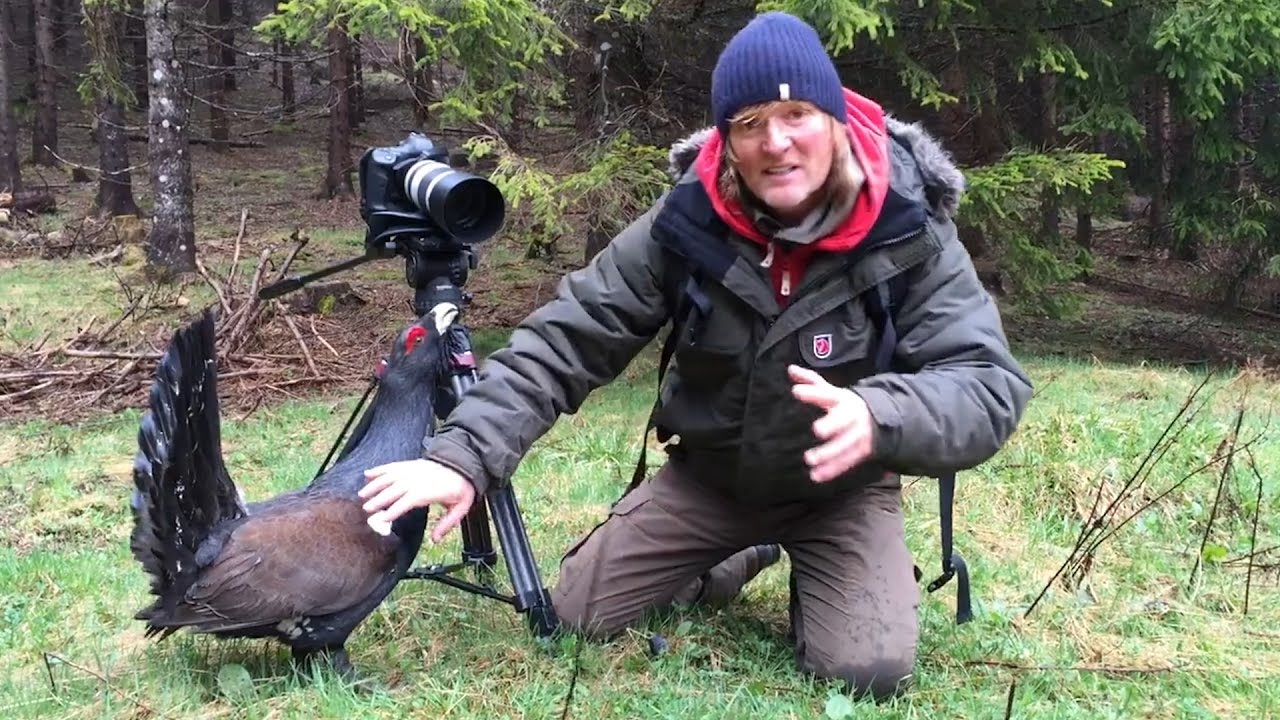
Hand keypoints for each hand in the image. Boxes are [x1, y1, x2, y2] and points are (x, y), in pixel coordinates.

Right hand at [359, 459, 475, 543]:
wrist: (464, 462)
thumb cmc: (461, 487)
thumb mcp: (461, 507)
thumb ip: (447, 524)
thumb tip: (435, 540)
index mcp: (430, 490)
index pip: (409, 500)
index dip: (396, 508)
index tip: (383, 518)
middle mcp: (419, 479)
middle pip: (395, 489)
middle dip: (380, 498)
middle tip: (366, 509)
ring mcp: (413, 470)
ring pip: (390, 477)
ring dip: (374, 485)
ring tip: (361, 495)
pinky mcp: (410, 464)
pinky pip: (392, 466)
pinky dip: (378, 470)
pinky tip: (367, 475)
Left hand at [788, 364, 874, 482]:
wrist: (880, 419)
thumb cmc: (844, 405)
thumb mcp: (830, 391)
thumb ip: (810, 381)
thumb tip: (790, 369)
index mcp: (842, 399)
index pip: (826, 394)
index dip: (812, 393)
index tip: (796, 391)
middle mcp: (852, 416)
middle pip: (843, 420)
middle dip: (832, 424)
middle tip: (817, 430)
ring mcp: (859, 434)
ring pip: (845, 444)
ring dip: (829, 454)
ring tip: (809, 460)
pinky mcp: (862, 451)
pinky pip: (847, 461)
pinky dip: (832, 470)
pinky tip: (816, 476)